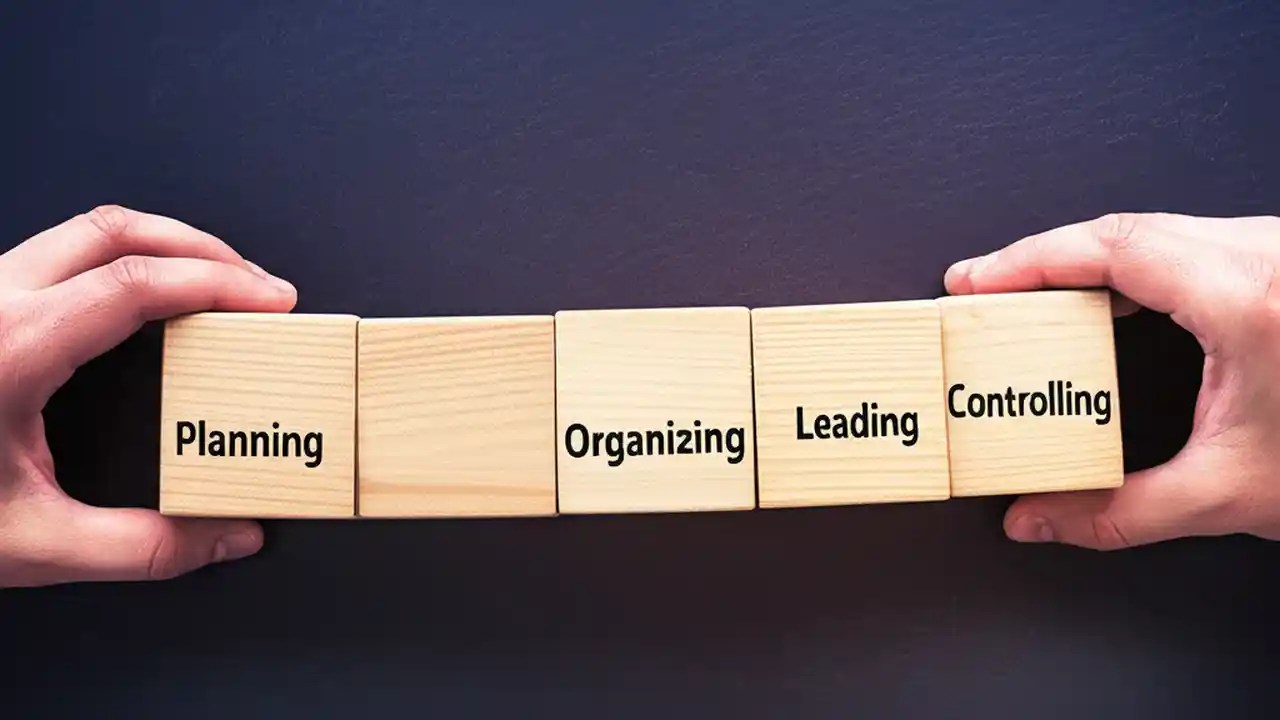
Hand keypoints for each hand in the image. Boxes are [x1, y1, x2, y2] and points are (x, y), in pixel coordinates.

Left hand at [0, 206, 295, 586]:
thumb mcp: (32, 544)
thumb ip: (144, 546)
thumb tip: (233, 538)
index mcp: (11, 347)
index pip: (136, 283)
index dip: (217, 283)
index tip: (272, 299)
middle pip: (115, 230)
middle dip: (200, 248)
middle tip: (257, 286)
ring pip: (84, 232)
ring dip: (161, 246)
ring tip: (216, 284)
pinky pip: (60, 256)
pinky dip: (124, 262)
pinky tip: (149, 303)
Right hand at [946, 212, 1279, 549]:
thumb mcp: (1230, 493)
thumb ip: (1118, 514)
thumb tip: (1036, 519)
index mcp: (1248, 298)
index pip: (1113, 248)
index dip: (1029, 258)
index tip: (976, 280)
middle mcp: (1267, 257)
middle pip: (1125, 230)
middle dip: (1042, 258)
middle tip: (982, 292)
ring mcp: (1278, 253)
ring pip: (1157, 230)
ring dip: (1084, 258)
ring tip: (1027, 294)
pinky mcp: (1279, 264)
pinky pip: (1189, 242)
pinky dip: (1128, 264)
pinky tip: (1104, 296)